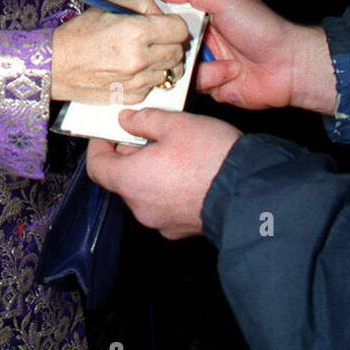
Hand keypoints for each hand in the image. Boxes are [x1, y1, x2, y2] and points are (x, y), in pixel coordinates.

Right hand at [51, 0, 189, 105]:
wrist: (56, 65)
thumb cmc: (77, 35)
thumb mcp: (109, 6)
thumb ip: (142, 4)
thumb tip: (160, 13)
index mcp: (136, 31)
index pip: (179, 29)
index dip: (174, 25)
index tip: (167, 26)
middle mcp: (140, 58)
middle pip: (178, 51)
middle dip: (170, 44)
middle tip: (156, 40)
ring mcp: (137, 80)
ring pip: (170, 71)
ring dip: (162, 62)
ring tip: (144, 55)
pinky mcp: (132, 96)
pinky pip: (155, 86)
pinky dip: (149, 78)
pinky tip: (133, 70)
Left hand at [86, 109, 241, 238]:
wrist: (253, 194)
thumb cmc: (211, 157)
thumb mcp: (175, 124)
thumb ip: (144, 120)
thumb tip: (126, 121)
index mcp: (131, 181)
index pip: (97, 167)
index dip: (99, 146)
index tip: (108, 132)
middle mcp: (141, 207)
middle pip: (122, 179)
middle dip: (130, 155)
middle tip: (149, 133)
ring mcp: (162, 222)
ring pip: (145, 191)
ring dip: (151, 171)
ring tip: (175, 149)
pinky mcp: (182, 229)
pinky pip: (165, 204)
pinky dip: (169, 188)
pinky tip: (189, 171)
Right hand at [154, 0, 336, 114]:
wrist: (289, 67)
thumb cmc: (264, 29)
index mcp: (206, 13)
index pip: (172, 13)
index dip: (163, 17)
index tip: (155, 20)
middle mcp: (204, 37)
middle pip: (171, 42)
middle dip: (177, 45)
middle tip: (191, 44)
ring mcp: (207, 61)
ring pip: (178, 65)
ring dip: (200, 64)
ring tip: (225, 61)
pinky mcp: (212, 84)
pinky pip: (193, 84)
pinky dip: (210, 79)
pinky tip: (230, 73)